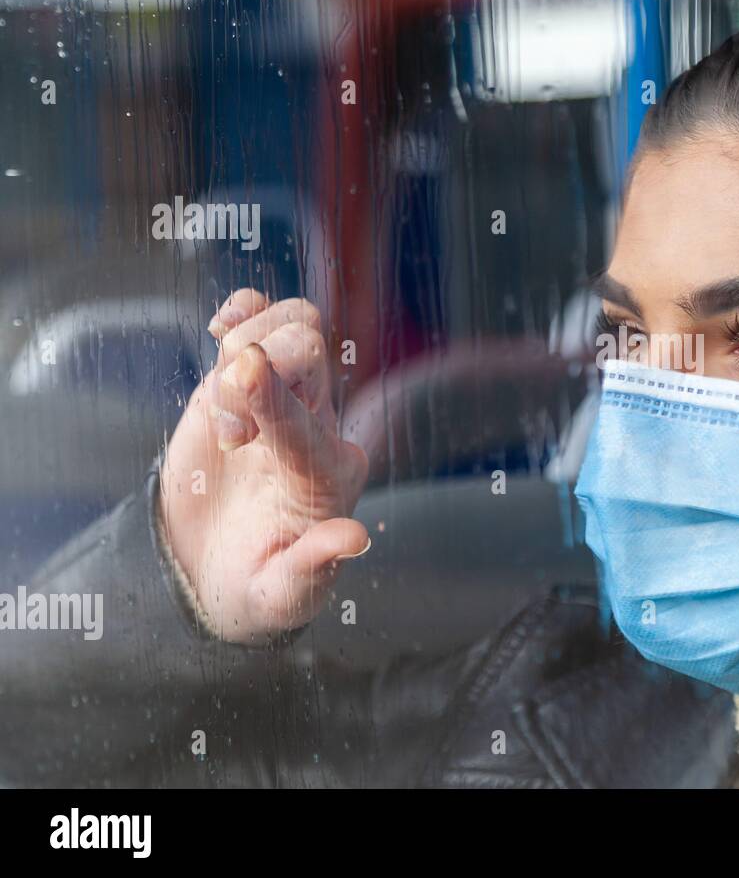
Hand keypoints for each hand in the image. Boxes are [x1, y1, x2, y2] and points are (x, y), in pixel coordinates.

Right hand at [159, 290, 369, 642]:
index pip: (306, 421)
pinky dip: (244, 310)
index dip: (269, 401)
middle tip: (229, 435)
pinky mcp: (248, 380)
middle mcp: (319, 425)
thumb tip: (357, 540)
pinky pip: (261, 318)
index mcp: (331, 474)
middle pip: (309, 350)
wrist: (214, 570)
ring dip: (241, 350)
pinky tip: (223, 328)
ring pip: (291, 325)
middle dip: (253, 378)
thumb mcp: (282, 594)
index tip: (234, 398)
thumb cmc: (258, 587)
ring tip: (220, 409)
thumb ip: (312, 567)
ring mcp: (285, 396)